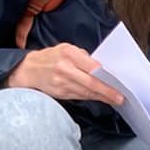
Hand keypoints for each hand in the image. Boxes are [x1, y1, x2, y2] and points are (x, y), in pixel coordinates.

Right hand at [6, 43, 122, 105]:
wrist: (28, 69)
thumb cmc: (51, 58)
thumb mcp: (66, 48)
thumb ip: (84, 57)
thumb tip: (102, 68)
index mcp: (68, 53)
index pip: (91, 67)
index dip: (105, 77)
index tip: (118, 83)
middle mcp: (64, 68)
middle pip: (91, 83)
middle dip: (107, 92)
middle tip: (120, 98)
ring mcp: (62, 82)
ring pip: (87, 92)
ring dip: (102, 97)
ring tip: (115, 100)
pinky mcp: (60, 93)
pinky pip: (80, 96)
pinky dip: (92, 98)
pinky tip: (101, 99)